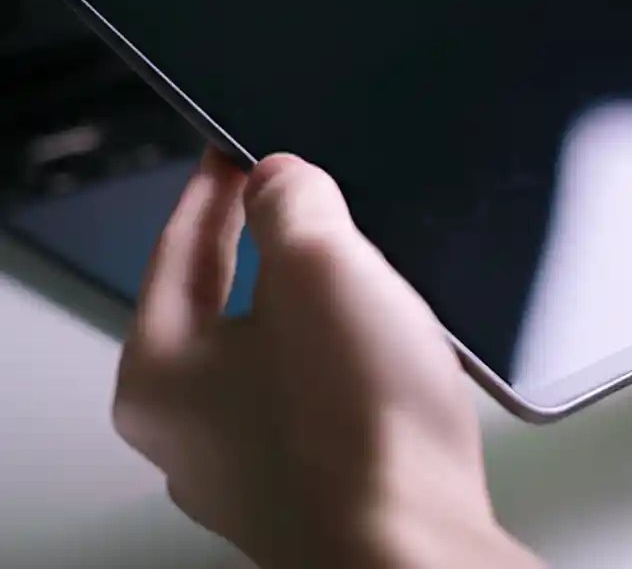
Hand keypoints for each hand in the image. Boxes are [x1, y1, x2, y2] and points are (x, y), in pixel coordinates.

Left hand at [113, 151, 538, 567]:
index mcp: (162, 375)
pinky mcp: (315, 491)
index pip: (178, 248)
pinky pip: (319, 405)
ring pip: (277, 359)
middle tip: (306, 205)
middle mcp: (194, 434)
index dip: (217, 185)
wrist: (419, 546)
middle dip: (269, 250)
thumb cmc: (360, 434)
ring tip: (362, 283)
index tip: (237, 152)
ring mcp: (254, 471)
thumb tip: (282, 179)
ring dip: (315, 314)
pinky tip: (387, 362)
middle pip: (223, 305)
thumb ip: (291, 201)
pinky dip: (346, 371)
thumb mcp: (324, 267)